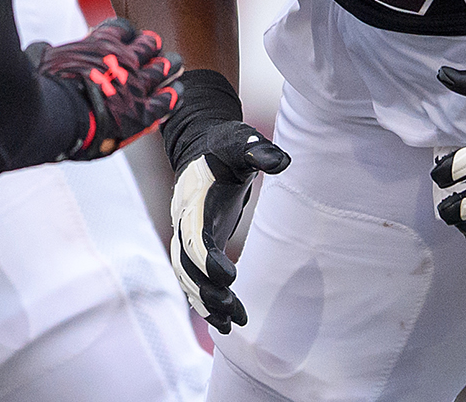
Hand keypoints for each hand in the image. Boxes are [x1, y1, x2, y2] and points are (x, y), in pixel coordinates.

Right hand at [28, 17, 182, 159]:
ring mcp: (136, 84)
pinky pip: (166, 101)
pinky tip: (175, 94)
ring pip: (162, 69)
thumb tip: (41, 48)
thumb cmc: (45, 88)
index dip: (126, 32)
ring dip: (169, 66)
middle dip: (152, 45)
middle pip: (148, 45)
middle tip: (156, 46)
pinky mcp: (143, 111)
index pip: (121, 29)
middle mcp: (123, 60)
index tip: (127, 35)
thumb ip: (45, 51)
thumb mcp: (40, 59)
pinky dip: (172, 96)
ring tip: (174, 64)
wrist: (57, 116)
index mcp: (100, 44)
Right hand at [169, 119, 289, 331]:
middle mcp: (184, 223)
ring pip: (187, 278)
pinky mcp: (197, 245)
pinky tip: (226, 321)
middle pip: (185, 265)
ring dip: (207, 302)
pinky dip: (206, 301)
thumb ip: (258, 151)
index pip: (193, 237)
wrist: (202, 146)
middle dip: (206, 290)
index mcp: (193, 202)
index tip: (230, 277)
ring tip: (232, 324)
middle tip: (233, 310)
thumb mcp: (241, 142)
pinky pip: (194, 279)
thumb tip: (281, 161)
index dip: (207, 260)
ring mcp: (188, 236)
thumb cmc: (224, 145)